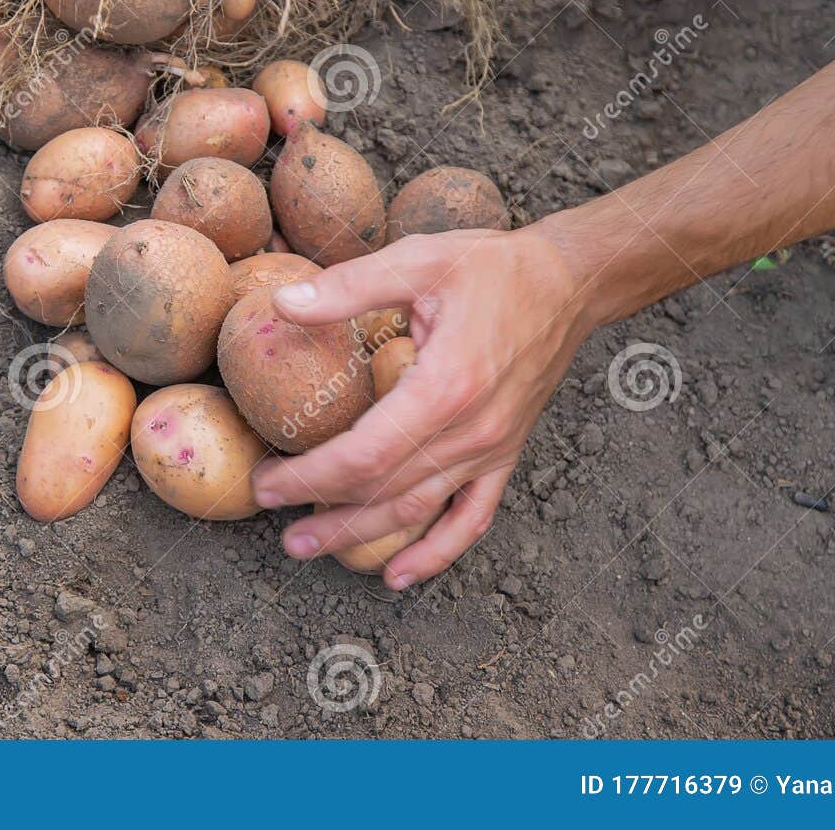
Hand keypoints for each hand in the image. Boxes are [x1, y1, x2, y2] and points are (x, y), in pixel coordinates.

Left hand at [251, 224, 597, 589]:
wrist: (568, 284)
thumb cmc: (492, 268)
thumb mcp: (419, 259)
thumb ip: (349, 285)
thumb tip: (281, 302)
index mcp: (445, 387)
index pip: (365, 454)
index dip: (311, 476)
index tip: (266, 482)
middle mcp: (471, 432)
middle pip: (385, 492)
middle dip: (324, 513)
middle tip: (274, 525)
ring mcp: (491, 450)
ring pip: (419, 512)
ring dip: (362, 538)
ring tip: (311, 548)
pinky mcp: (505, 455)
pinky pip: (472, 519)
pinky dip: (436, 554)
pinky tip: (399, 576)